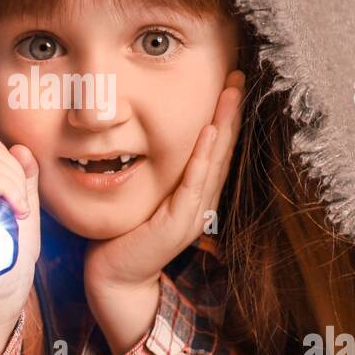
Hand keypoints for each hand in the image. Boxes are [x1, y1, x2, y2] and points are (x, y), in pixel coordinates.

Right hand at [0, 125, 41, 324]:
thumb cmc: (8, 251)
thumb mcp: (19, 204)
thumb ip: (20, 176)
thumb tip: (21, 147)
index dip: (4, 155)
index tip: (20, 190)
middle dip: (11, 168)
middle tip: (22, 203)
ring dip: (9, 179)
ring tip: (18, 208)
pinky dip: (3, 186)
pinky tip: (15, 210)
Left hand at [84, 69, 244, 308]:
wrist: (115, 277)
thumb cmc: (125, 235)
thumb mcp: (146, 195)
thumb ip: (158, 173)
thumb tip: (149, 137)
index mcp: (197, 194)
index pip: (217, 148)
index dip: (226, 116)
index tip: (230, 84)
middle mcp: (202, 201)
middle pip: (223, 148)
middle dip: (231, 111)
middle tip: (238, 76)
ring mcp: (194, 213)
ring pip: (216, 160)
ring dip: (224, 124)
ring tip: (231, 93)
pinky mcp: (179, 223)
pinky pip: (195, 183)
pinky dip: (204, 156)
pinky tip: (210, 131)